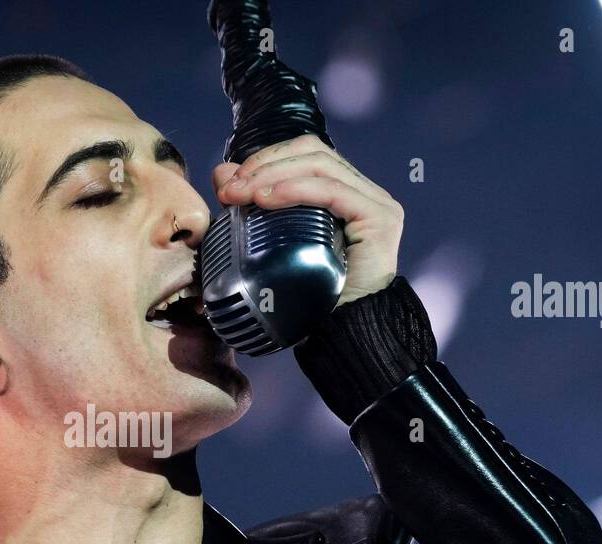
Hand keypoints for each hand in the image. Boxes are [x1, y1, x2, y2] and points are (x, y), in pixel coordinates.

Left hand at [211, 134, 403, 307]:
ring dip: (273, 175)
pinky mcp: (380, 219)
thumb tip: (221, 173)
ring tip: (242, 194)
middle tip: (230, 189)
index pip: (305, 155)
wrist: (342, 334)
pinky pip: (333, 191)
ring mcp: (376, 204)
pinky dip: (296, 189)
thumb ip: (253, 205)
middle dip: (264, 165)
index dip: (266, 159)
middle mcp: (364, 193)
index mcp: (344, 193)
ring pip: (321, 166)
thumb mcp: (274, 243)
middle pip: (312, 152)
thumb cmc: (310, 296)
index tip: (228, 183)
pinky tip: (268, 199)